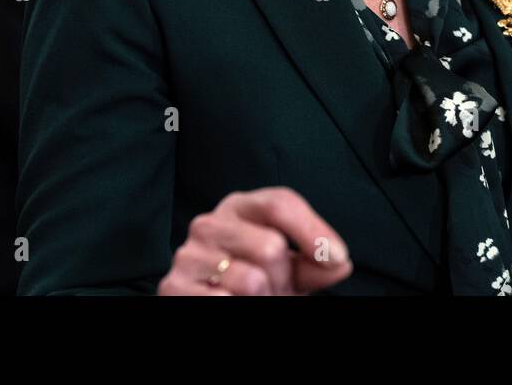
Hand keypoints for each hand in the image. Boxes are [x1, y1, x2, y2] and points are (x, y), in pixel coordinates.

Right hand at [158, 187, 352, 294]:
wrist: (212, 300)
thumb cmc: (255, 277)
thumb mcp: (289, 266)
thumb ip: (315, 262)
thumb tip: (338, 262)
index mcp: (240, 206)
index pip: (280, 204)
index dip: (313, 231)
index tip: (338, 258)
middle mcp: (209, 223)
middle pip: (270, 246)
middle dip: (283, 277)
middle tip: (274, 287)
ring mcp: (188, 255)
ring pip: (250, 279)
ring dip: (263, 298)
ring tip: (254, 297)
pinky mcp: (173, 287)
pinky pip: (224, 301)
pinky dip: (237, 308)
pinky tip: (231, 301)